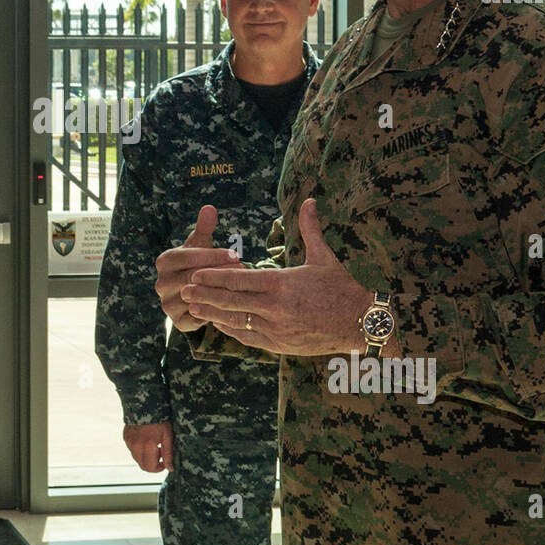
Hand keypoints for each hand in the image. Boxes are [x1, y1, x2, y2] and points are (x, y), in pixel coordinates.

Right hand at [123, 422, 174, 472]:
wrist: (146, 403)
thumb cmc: (160, 418)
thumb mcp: (168, 435)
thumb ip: (168, 454)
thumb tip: (170, 468)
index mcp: (147, 446)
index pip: (150, 467)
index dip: (158, 468)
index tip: (164, 462)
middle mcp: (136, 445)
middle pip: (142, 465)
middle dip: (152, 464)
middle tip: (159, 453)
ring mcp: (129, 441)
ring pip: (136, 458)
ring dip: (145, 457)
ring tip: (153, 444)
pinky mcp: (126, 437)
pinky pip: (132, 449)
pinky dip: (139, 449)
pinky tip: (145, 439)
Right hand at [154, 205, 242, 331]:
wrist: (192, 292)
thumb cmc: (198, 262)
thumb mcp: (201, 244)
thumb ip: (204, 227)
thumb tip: (209, 208)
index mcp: (164, 262)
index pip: (187, 257)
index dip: (212, 255)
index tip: (235, 254)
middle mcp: (161, 284)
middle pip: (191, 277)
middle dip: (219, 273)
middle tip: (243, 270)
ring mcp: (167, 304)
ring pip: (195, 297)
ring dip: (220, 291)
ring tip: (241, 286)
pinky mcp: (177, 322)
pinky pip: (198, 317)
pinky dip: (216, 310)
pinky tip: (234, 303)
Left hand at [180, 199, 384, 356]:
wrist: (362, 324)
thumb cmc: (343, 288)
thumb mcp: (324, 257)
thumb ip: (310, 228)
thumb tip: (309, 199)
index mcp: (282, 284)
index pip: (239, 280)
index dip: (214, 277)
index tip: (195, 273)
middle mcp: (276, 308)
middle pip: (231, 301)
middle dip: (204, 296)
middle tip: (183, 290)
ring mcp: (276, 329)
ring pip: (236, 322)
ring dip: (212, 314)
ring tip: (192, 308)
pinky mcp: (279, 345)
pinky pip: (248, 337)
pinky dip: (231, 330)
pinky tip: (218, 323)